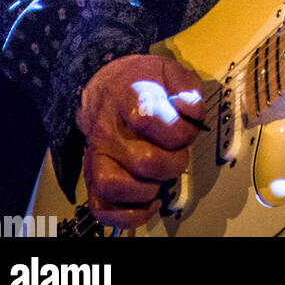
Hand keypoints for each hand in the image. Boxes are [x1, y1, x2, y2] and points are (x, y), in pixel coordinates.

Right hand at [76, 53, 204, 229]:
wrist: (107, 85)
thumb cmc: (144, 81)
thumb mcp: (172, 70)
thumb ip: (188, 90)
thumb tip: (193, 114)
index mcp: (129, 98)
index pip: (148, 119)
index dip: (179, 130)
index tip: (188, 128)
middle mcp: (109, 129)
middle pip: (142, 161)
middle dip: (173, 163)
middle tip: (178, 154)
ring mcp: (98, 155)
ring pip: (113, 187)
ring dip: (148, 190)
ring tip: (160, 178)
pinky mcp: (92, 175)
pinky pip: (101, 207)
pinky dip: (128, 215)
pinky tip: (149, 201)